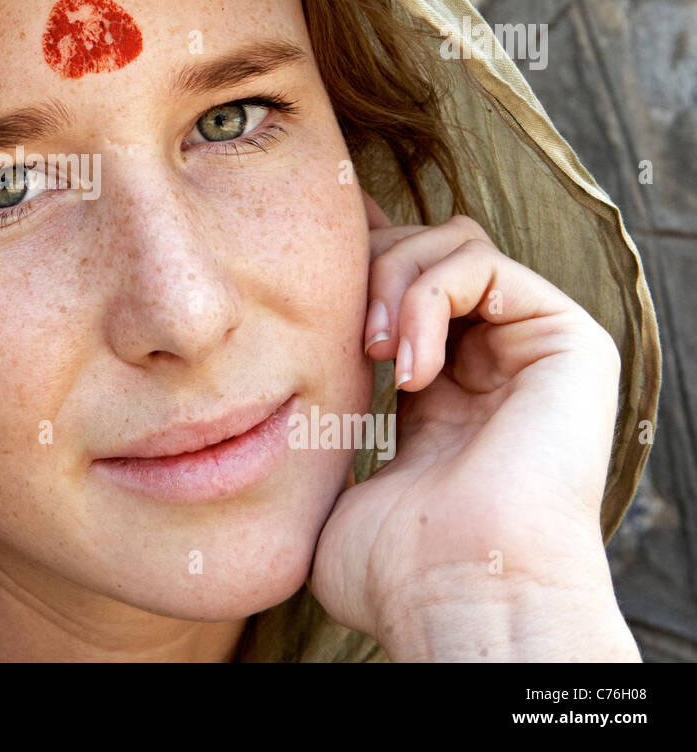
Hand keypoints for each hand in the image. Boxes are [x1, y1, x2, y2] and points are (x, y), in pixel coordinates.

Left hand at [306, 190, 638, 660]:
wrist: (458, 597)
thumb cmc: (391, 565)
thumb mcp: (330, 479)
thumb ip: (318, 419)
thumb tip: (270, 386)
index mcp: (441, 386)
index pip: (398, 282)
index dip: (352, 258)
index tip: (297, 262)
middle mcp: (492, 359)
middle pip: (423, 245)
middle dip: (367, 269)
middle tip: (346, 342)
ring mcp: (533, 348)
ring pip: (451, 243)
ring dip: (394, 285)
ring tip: (371, 355)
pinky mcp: (568, 339)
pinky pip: (482, 264)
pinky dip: (428, 301)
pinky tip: (411, 371)